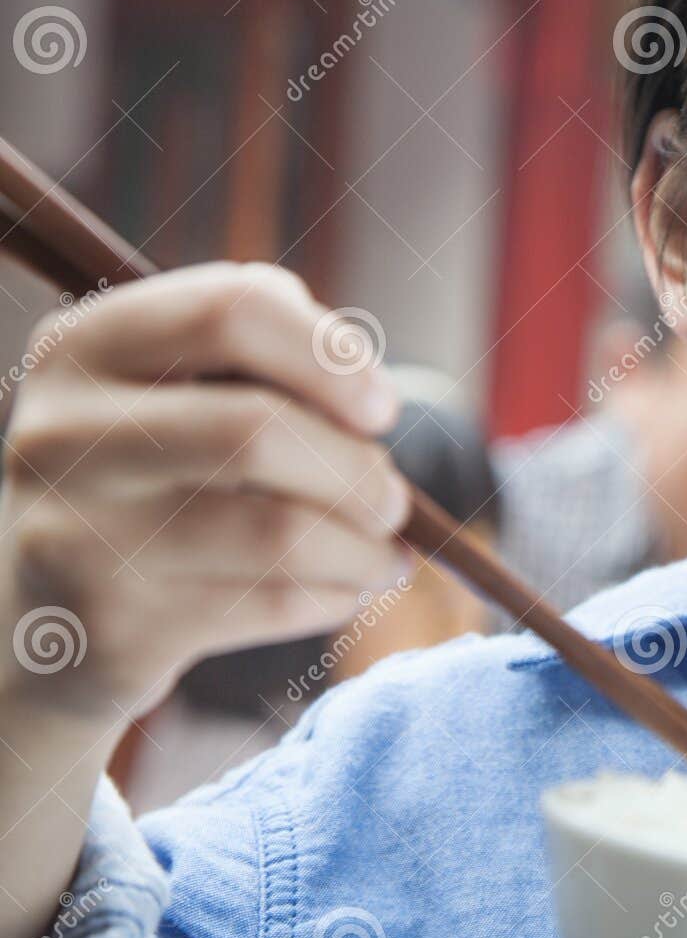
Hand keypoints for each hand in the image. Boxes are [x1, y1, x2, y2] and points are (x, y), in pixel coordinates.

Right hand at [0, 262, 414, 722]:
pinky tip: (342, 592)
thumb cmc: (151, 480)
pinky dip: (336, 597)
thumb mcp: (173, 395)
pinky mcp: (115, 626)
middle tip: (392, 500)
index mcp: (85, 347)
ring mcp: (78, 535)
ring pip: (279, 530)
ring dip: (363, 548)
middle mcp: (63, 433)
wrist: (43, 617)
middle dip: (359, 471)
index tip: (381, 409)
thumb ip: (262, 358)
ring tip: (383, 555)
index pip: (232, 311)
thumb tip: (368, 400)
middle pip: (259, 430)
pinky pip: (273, 604)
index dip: (332, 357)